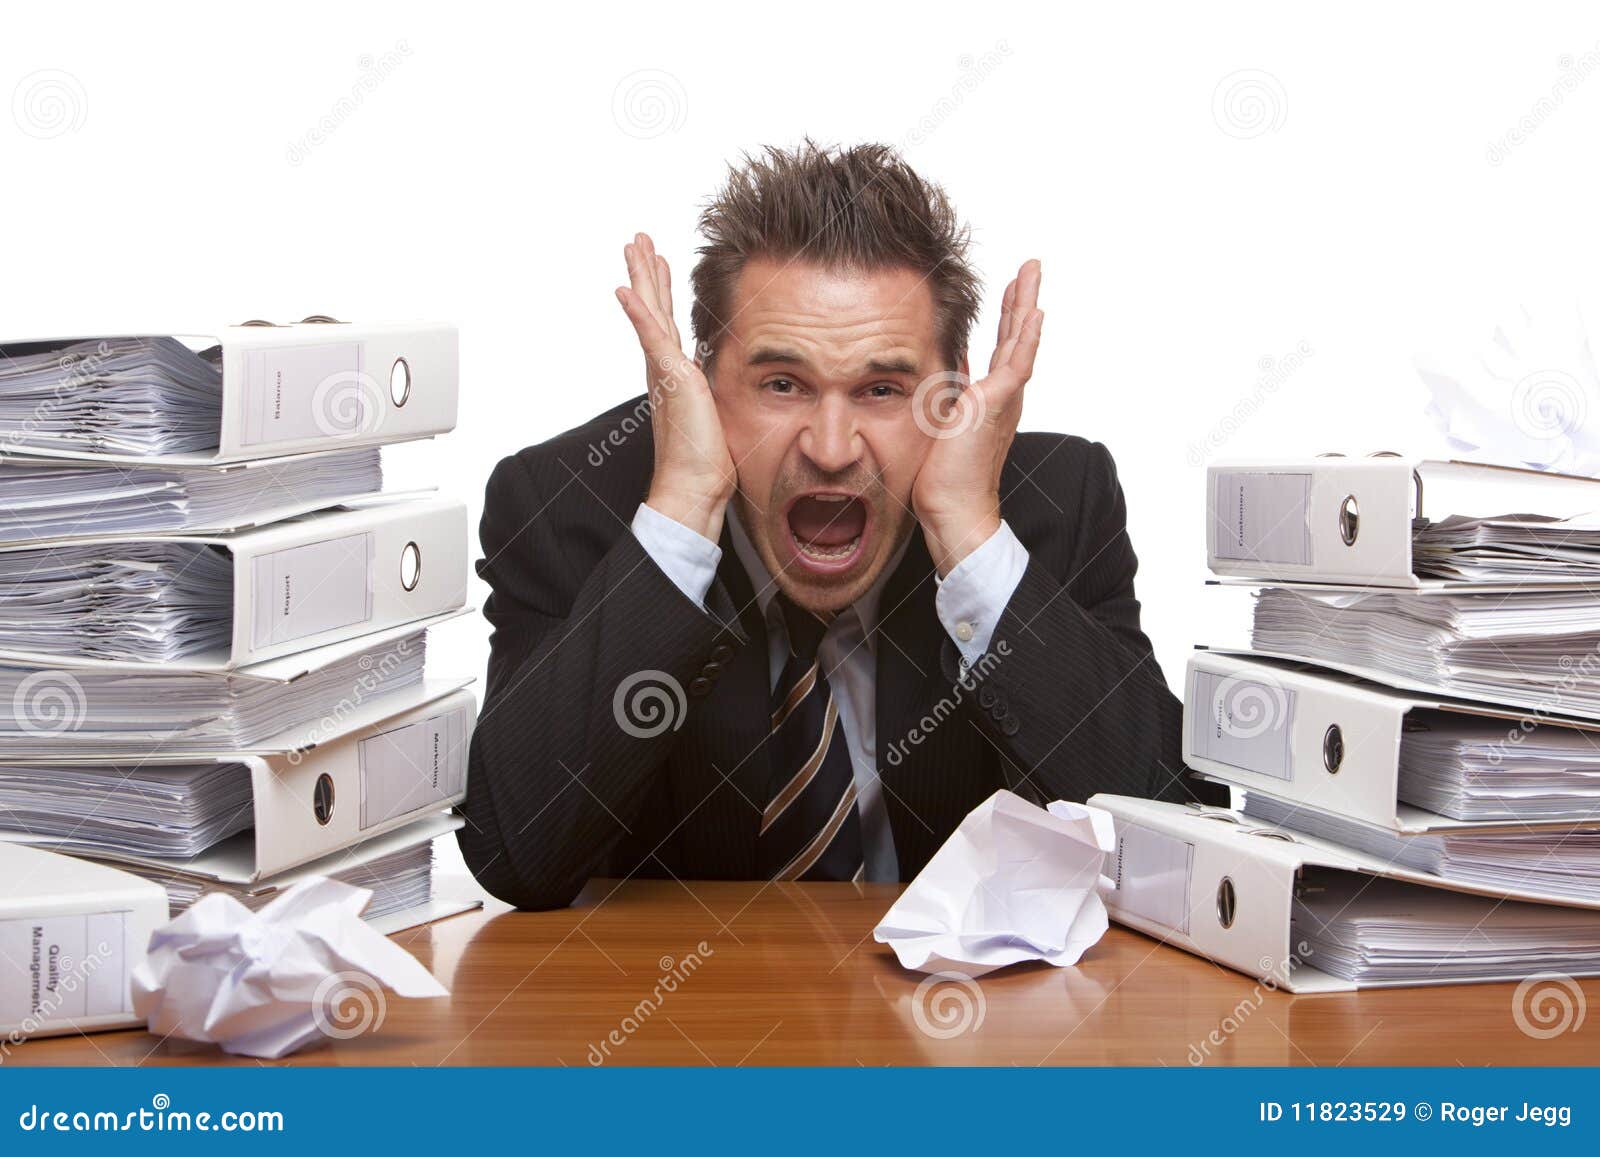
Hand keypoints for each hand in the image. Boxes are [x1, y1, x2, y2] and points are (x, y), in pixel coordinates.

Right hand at [615, 233, 735, 542]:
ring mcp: (664, 371)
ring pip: (651, 312)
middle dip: (648, 273)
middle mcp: (666, 369)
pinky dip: (637, 312)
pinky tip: (624, 289)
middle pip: (655, 309)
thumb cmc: (708, 464)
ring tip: (635, 244)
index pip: (669, 324)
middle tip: (639, 240)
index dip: (664, 292)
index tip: (661, 264)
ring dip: (643, 276)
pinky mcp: (668, 377)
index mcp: (677, 376)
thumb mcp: (720, 415)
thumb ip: (718, 396)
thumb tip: (733, 386)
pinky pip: (650, 336)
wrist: (695, 487)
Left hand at [911, 259, 1043, 575]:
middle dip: (1021, 299)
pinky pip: (1018, 363)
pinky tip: (1035, 313)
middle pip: (1016, 336)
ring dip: (1027, 304)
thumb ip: (947, 391)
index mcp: (991, 398)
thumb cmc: (942, 476)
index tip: (1010, 288)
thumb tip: (946, 366)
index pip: (1002, 347)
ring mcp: (1004, 398)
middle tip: (1031, 266)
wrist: (951, 506)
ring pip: (1020, 340)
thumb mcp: (940, 419)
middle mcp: (1004, 395)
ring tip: (1033, 272)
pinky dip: (1028, 337)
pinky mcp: (997, 404)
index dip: (1007, 316)